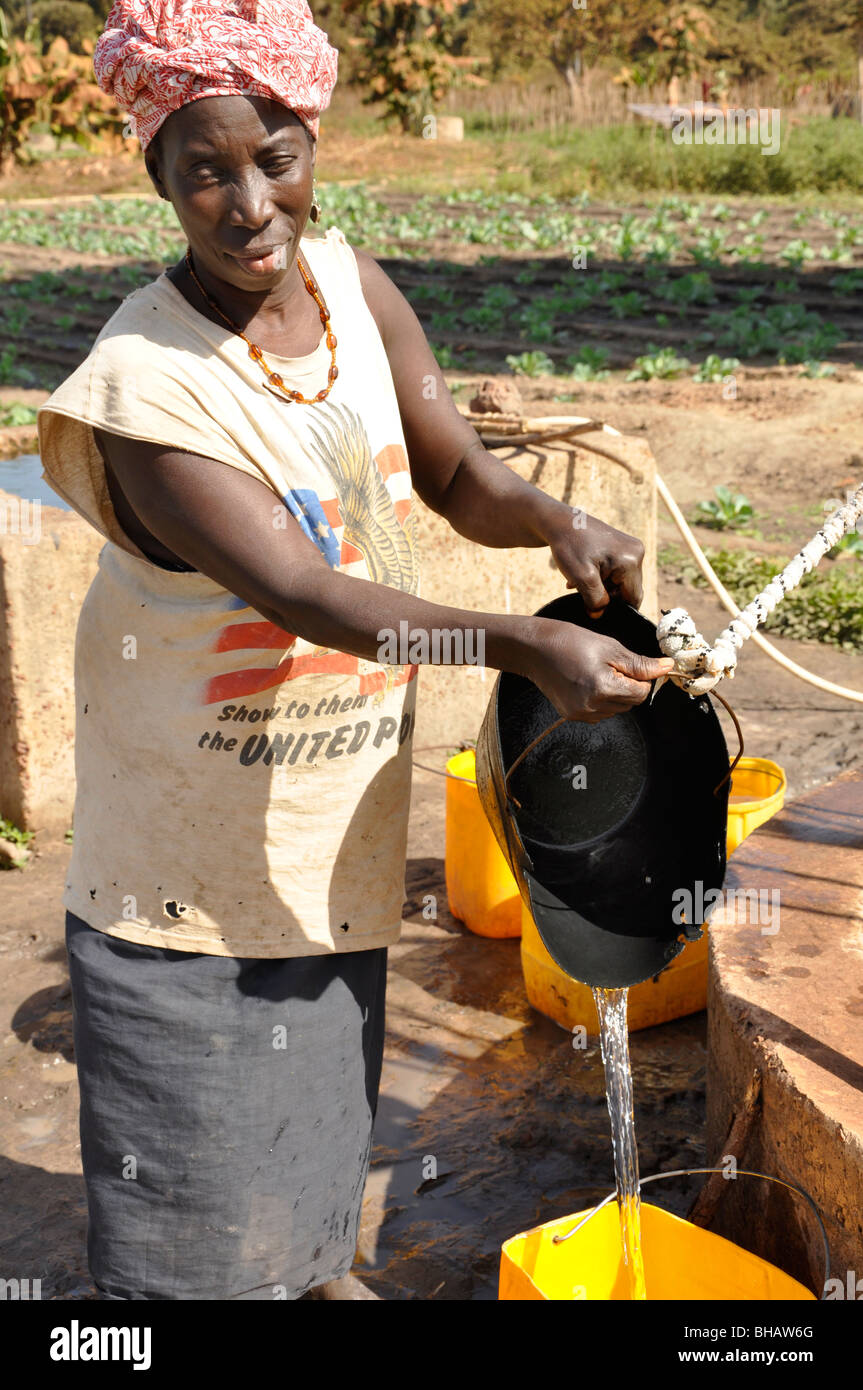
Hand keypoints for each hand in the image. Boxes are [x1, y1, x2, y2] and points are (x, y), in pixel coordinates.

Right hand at [525, 618, 675, 723]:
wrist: (535, 650)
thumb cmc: (571, 642)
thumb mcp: (610, 648)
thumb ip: (641, 664)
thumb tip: (667, 668)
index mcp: (605, 688)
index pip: (642, 693)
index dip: (641, 677)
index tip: (629, 665)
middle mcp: (593, 707)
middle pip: (630, 703)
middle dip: (628, 686)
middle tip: (610, 666)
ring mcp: (582, 714)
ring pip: (616, 709)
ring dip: (615, 695)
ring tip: (596, 673)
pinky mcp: (572, 716)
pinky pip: (600, 713)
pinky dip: (601, 701)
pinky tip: (587, 684)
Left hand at [543, 506, 645, 617]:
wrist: (559, 522)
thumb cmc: (569, 546)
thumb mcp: (581, 578)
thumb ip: (594, 600)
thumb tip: (599, 616)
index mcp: (630, 562)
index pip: (633, 599)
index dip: (616, 608)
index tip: (595, 606)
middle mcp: (637, 553)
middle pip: (628, 590)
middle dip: (607, 595)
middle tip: (584, 590)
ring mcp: (632, 548)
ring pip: (622, 581)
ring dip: (603, 587)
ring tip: (581, 581)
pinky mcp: (623, 546)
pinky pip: (618, 571)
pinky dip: (603, 577)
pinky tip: (585, 575)